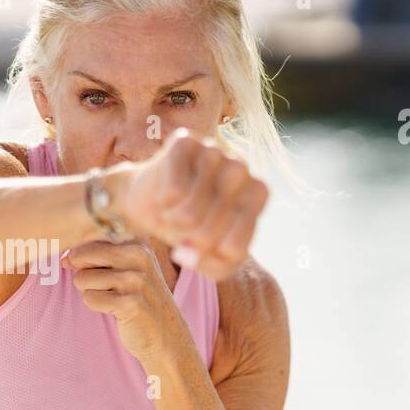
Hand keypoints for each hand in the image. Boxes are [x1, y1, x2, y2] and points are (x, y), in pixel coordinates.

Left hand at [62, 237, 189, 363]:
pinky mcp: (130, 303)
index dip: (81, 255)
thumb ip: (93, 255)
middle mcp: (139, 254)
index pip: (88, 236)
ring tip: (116, 297)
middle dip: (85, 274)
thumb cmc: (138, 296)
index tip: (99, 268)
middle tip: (110, 286)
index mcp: (136, 239)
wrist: (166, 334)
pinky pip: (89, 299)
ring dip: (92, 292)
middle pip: (80, 256)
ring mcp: (136, 278)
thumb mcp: (124, 266)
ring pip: (81, 279)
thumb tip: (64, 259)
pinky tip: (118, 309)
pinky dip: (97, 307)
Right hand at [112, 127, 267, 280]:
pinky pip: (173, 192)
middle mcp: (242, 168)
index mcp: (258, 194)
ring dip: (172, 221)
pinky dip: (162, 202)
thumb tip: (187, 253)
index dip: (207, 256)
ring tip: (172, 212)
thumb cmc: (187, 227)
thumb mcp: (210, 258)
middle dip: (185, 239)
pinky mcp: (185, 141)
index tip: (199, 245)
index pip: (234, 247)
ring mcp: (215, 151)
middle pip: (209, 232)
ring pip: (190, 214)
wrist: (151, 198)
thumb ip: (214, 267)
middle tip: (180, 227)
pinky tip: (163, 195)